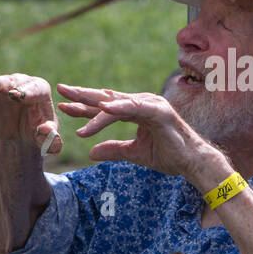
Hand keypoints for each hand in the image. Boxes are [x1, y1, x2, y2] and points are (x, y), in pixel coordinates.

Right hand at [0, 73, 62, 152]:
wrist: (21, 136)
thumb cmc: (39, 133)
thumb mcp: (47, 139)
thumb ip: (50, 138)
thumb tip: (45, 132)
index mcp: (39, 91)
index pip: (35, 88)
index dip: (27, 92)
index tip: (17, 96)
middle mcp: (20, 84)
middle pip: (10, 82)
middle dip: (0, 84)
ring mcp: (1, 88)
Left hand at [55, 83, 220, 181]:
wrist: (191, 163)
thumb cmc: (168, 156)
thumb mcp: (134, 154)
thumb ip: (114, 150)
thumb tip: (91, 152)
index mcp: (136, 111)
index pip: (105, 107)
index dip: (84, 107)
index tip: (64, 107)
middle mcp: (141, 104)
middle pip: (107, 99)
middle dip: (82, 95)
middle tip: (60, 90)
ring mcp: (150, 105)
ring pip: (116, 103)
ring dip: (93, 104)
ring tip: (72, 105)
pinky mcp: (158, 111)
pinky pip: (133, 108)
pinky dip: (117, 107)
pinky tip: (102, 108)